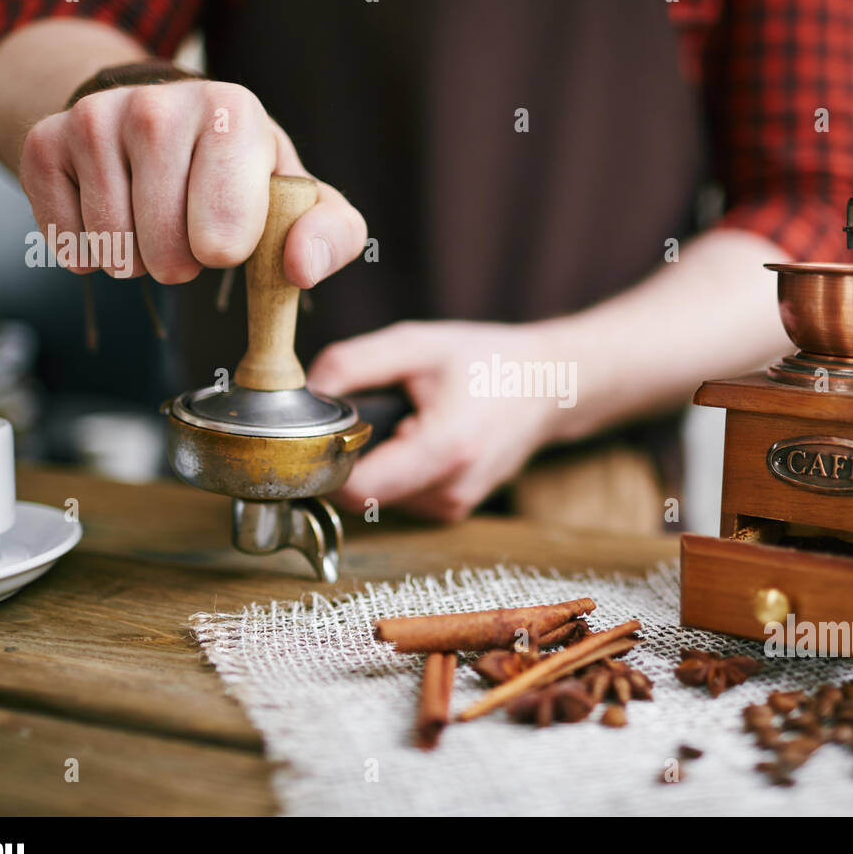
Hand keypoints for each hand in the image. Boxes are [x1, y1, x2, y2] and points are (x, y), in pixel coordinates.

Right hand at [18, 79, 365, 284]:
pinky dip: (90, 251)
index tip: (232, 230)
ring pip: (113, 249)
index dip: (227, 252)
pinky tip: (111, 214)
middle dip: (180, 263)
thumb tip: (301, 268)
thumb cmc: (243, 175)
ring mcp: (94, 118)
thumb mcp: (303, 200)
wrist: (163, 122)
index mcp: (232, 112)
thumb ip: (332, 236)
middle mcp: (158, 103)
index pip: (224, 234)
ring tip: (152, 220)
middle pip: (164, 251)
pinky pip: (67, 241)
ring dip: (137, 258)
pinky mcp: (44, 141)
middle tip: (188, 232)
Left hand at [306, 321, 565, 521]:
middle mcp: (450, 492)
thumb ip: (351, 365)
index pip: (355, 488)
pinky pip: (398, 495)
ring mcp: (453, 507)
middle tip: (365, 409)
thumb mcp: (416, 344)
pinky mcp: (452, 509)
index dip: (323, 461)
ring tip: (405, 417)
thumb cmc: (487, 361)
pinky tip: (419, 434)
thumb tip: (303, 393)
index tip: (317, 429)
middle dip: (350, 454)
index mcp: (445, 450)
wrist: (548, 387)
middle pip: (360, 493)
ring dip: (374, 460)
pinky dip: (394, 467)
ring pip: (377, 496)